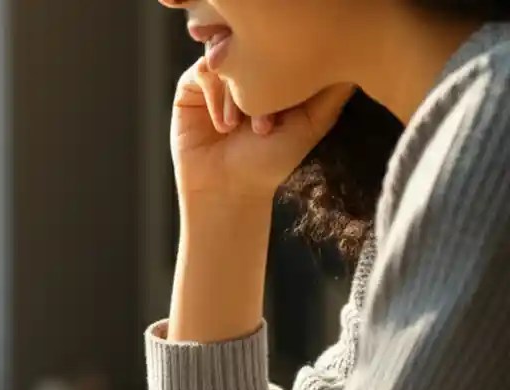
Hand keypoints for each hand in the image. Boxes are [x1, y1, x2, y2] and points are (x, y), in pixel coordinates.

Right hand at [173, 58, 353, 201]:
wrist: (226, 188)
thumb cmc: (268, 161)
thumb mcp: (311, 124)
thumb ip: (332, 93)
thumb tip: (349, 57)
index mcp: (275, 75)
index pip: (283, 50)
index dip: (286, 76)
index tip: (285, 116)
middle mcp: (246, 72)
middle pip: (253, 51)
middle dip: (257, 89)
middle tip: (261, 128)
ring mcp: (218, 77)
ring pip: (228, 60)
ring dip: (234, 96)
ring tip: (236, 129)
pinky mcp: (190, 87)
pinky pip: (203, 71)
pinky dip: (214, 97)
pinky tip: (221, 126)